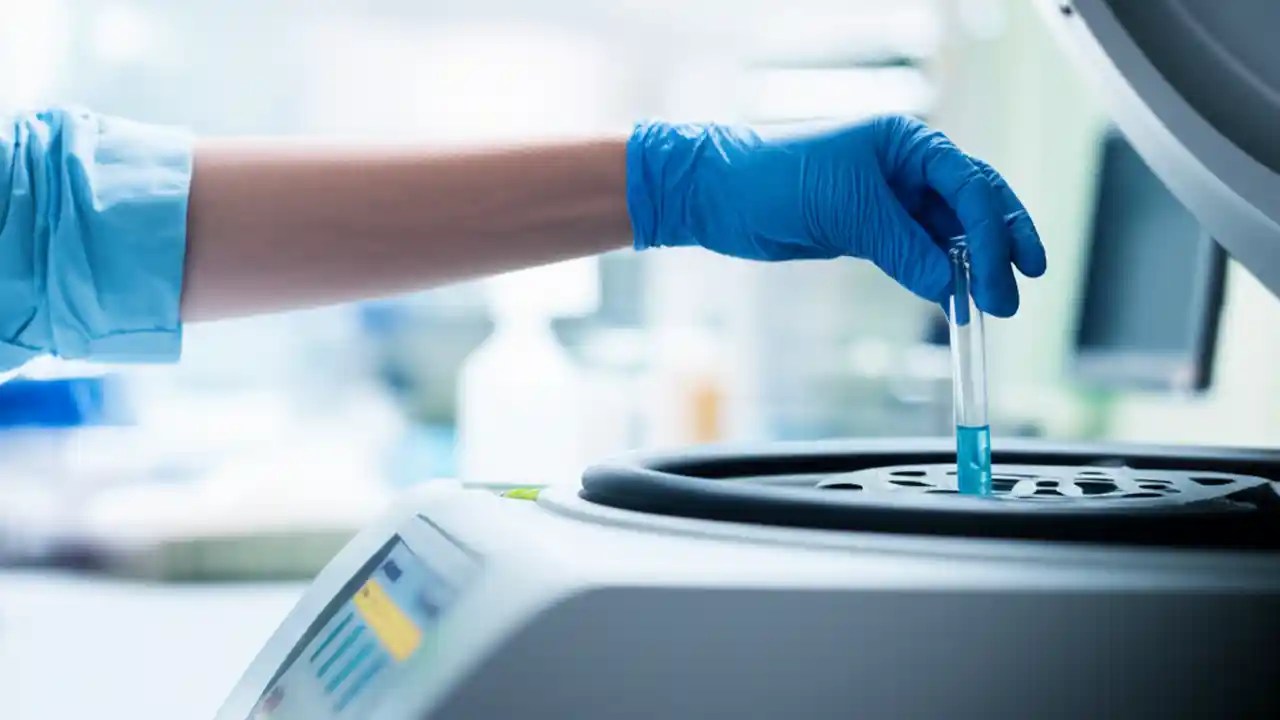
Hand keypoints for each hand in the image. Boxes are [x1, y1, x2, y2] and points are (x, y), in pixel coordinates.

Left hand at [625, 115, 1045, 316]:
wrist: (721, 197)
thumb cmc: (778, 180)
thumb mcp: (848, 212)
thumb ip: (904, 248)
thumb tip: (950, 285)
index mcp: (908, 143)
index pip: (969, 185)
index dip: (994, 231)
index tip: (1004, 274)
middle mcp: (907, 167)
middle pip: (973, 206)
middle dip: (999, 247)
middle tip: (1016, 291)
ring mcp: (891, 200)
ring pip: (949, 235)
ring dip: (971, 268)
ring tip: (991, 306)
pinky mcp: (872, 231)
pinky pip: (920, 253)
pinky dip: (938, 276)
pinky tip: (952, 299)